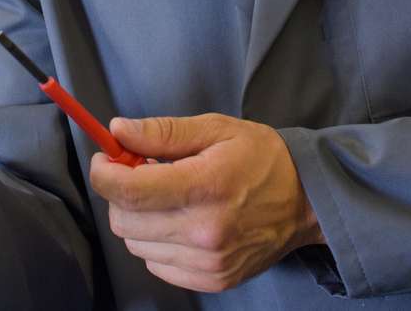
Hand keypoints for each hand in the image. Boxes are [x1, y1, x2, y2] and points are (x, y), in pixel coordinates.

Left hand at [89, 113, 321, 292]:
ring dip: (139, 219)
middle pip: (125, 221)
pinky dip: (157, 243)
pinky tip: (179, 221)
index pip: (130, 191)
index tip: (104, 159)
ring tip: (166, 197)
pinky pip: (157, 265)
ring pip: (136, 245)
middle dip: (120, 194)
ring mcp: (209, 262)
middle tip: (139, 173)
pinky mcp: (212, 280)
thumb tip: (118, 131)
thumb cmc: (261, 158)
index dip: (104, 174)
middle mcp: (205, 231)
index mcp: (206, 186)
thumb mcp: (215, 129)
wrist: (306, 202)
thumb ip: (163, 132)